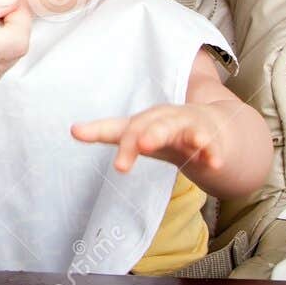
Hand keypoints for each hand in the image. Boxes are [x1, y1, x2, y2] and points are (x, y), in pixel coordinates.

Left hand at [72, 104, 223, 173]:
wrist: (209, 129)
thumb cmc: (163, 132)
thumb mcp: (135, 133)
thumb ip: (106, 131)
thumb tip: (72, 129)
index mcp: (144, 122)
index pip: (120, 127)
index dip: (99, 130)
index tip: (77, 132)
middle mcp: (165, 121)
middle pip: (154, 125)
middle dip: (147, 135)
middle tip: (141, 146)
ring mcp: (190, 128)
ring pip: (187, 129)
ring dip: (187, 136)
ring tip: (184, 145)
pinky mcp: (211, 141)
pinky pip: (212, 147)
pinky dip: (213, 153)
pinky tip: (213, 163)